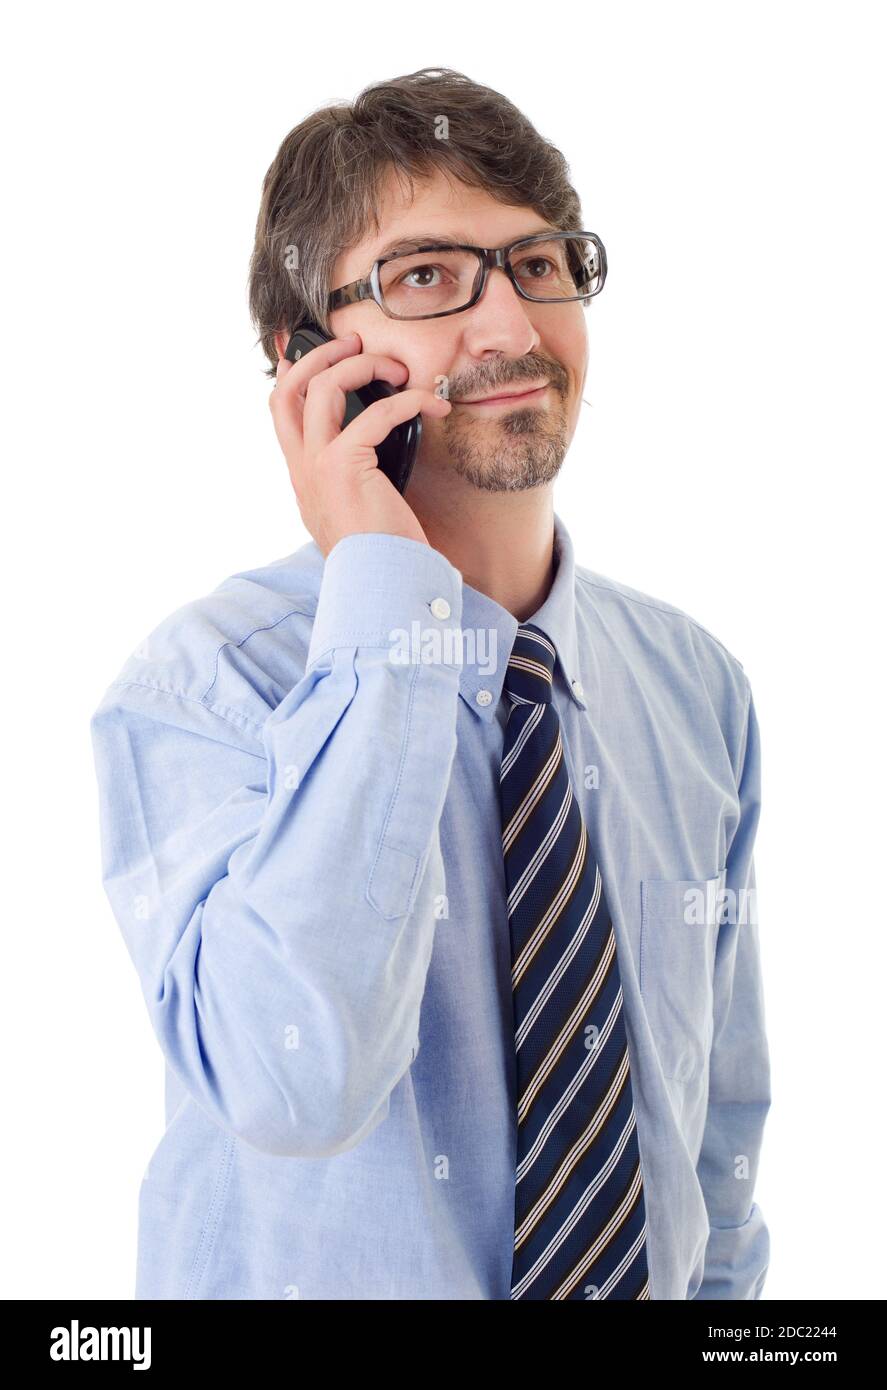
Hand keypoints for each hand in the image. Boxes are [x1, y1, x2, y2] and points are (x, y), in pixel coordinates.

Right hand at [269, 330, 451, 557]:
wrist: (381, 588)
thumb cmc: (382, 556)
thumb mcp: (360, 512)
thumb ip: (356, 480)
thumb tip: (379, 450)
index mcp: (303, 478)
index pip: (280, 412)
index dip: (290, 374)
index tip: (310, 350)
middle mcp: (302, 469)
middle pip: (289, 389)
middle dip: (322, 355)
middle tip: (356, 344)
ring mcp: (317, 467)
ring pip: (322, 388)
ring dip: (362, 365)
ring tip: (398, 369)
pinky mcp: (343, 467)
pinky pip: (375, 413)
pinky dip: (408, 400)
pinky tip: (432, 406)